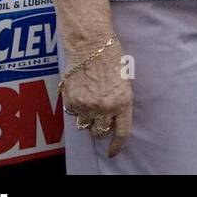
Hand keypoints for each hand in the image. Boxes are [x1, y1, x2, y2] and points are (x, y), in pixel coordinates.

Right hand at [61, 40, 132, 157]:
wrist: (90, 44)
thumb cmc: (113, 57)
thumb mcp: (125, 79)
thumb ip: (120, 99)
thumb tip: (114, 114)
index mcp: (122, 102)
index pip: (122, 132)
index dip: (117, 145)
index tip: (113, 152)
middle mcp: (104, 107)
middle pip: (100, 132)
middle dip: (101, 128)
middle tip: (101, 119)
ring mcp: (85, 105)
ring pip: (84, 125)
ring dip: (88, 120)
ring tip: (90, 105)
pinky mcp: (70, 100)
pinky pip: (73, 114)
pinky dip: (76, 109)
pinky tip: (80, 95)